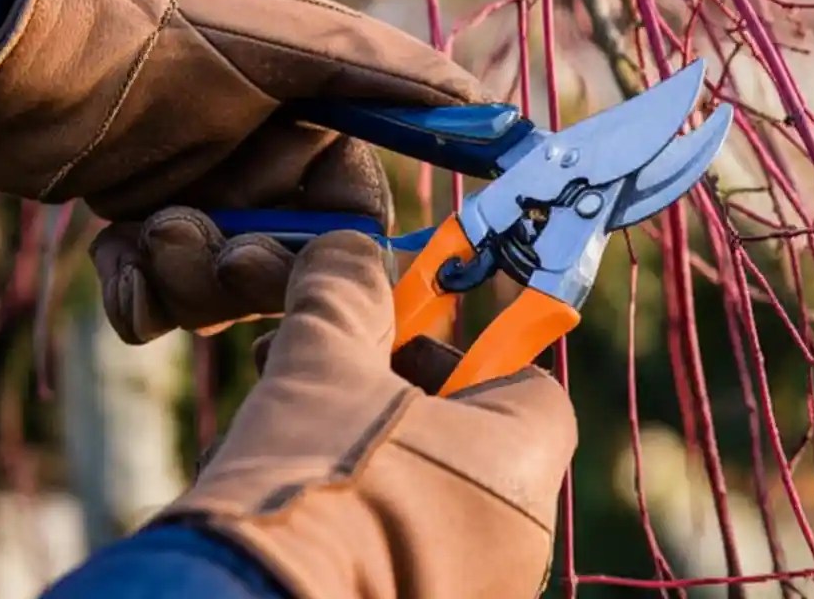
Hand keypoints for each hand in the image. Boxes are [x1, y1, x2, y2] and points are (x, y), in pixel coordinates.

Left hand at [0, 0, 486, 340]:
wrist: (44, 45)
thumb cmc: (181, 33)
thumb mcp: (309, 42)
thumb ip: (402, 79)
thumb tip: (492, 108)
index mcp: (313, 144)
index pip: (354, 234)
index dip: (340, 264)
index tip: (322, 277)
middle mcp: (261, 183)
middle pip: (288, 280)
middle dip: (252, 278)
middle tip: (221, 250)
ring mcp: (199, 212)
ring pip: (222, 302)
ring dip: (190, 281)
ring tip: (152, 230)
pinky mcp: (134, 240)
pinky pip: (156, 311)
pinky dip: (139, 297)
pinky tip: (118, 258)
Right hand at [152, 231, 576, 598]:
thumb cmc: (308, 487)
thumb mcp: (320, 367)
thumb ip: (344, 298)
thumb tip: (347, 250)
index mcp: (525, 464)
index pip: (524, 383)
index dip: (457, 353)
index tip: (392, 344)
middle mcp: (519, 539)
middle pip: (470, 441)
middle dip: (392, 403)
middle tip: (324, 385)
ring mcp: (476, 590)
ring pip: (428, 501)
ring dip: (365, 459)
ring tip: (289, 442)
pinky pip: (402, 555)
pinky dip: (356, 525)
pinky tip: (288, 510)